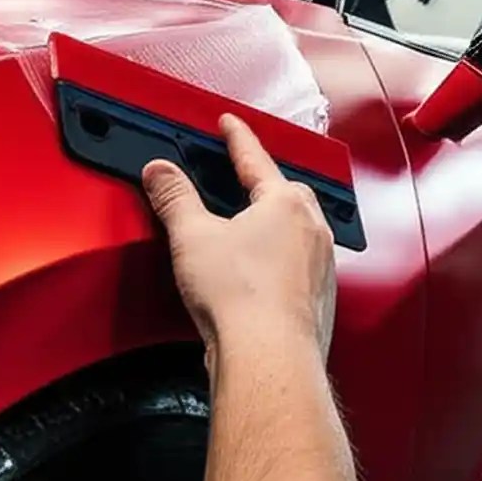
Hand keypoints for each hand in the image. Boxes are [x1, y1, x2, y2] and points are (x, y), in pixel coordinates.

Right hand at [142, 114, 337, 377]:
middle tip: (239, 179)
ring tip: (245, 233)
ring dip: (273, 228)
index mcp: (286, 203)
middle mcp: (312, 230)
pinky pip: (299, 268)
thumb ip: (175, 199)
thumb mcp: (192, 237)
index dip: (238, 138)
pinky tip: (258, 278)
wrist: (268, 356)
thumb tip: (161, 173)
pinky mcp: (318, 300)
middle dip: (262, 185)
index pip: (256, 158)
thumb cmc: (241, 299)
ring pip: (297, 233)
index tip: (230, 124)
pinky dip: (279, 264)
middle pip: (285, 194)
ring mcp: (320, 267)